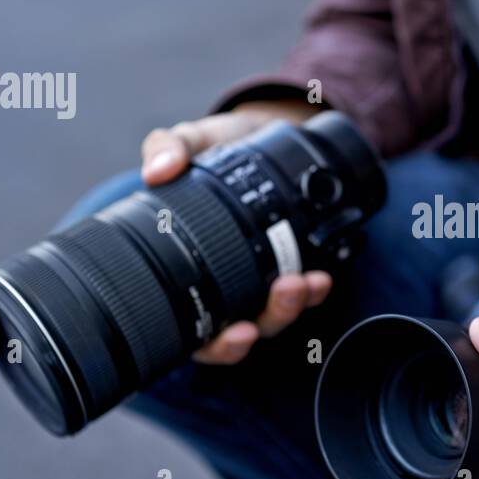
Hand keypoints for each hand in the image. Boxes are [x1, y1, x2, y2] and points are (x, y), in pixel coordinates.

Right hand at [140, 101, 329, 363]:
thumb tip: (157, 169)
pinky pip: (302, 292)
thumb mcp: (188, 141)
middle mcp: (222, 286)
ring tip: (304, 282)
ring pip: (275, 315)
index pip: (194, 327)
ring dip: (292, 306)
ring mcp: (258, 280)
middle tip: (282, 294)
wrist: (255, 134)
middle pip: (243, 330)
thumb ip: (168, 147)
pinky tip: (322, 276)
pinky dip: (314, 290)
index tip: (236, 334)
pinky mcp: (290, 266)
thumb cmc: (211, 150)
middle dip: (266, 321)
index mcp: (186, 272)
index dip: (216, 344)